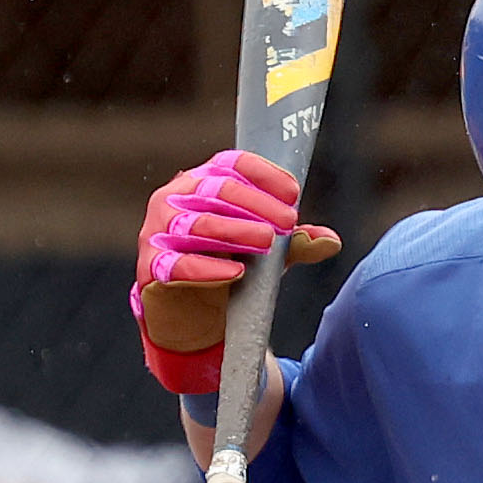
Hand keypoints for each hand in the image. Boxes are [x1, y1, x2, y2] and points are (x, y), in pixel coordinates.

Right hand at [131, 150, 340, 392]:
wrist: (193, 318)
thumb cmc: (229, 269)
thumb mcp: (268, 254)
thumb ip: (295, 244)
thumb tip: (331, 240)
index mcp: (203, 182)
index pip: (231, 164)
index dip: (263, 174)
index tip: (293, 193)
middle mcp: (175, 199)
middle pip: (216, 190)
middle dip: (256, 204)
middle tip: (289, 221)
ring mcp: (159, 232)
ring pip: (197, 224)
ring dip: (235, 230)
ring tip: (267, 241)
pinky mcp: (151, 268)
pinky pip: (177, 265)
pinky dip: (208, 268)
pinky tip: (236, 272)